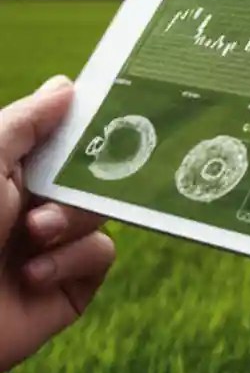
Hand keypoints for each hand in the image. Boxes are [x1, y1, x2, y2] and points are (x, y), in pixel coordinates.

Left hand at [0, 75, 115, 372]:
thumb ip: (27, 122)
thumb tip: (67, 86)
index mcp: (6, 174)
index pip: (60, 140)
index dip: (87, 129)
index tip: (117, 117)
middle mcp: (28, 207)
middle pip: (92, 176)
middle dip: (80, 181)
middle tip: (58, 187)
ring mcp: (50, 247)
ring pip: (99, 214)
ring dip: (70, 222)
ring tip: (33, 237)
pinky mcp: (69, 286)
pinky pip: (101, 255)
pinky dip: (73, 260)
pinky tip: (34, 274)